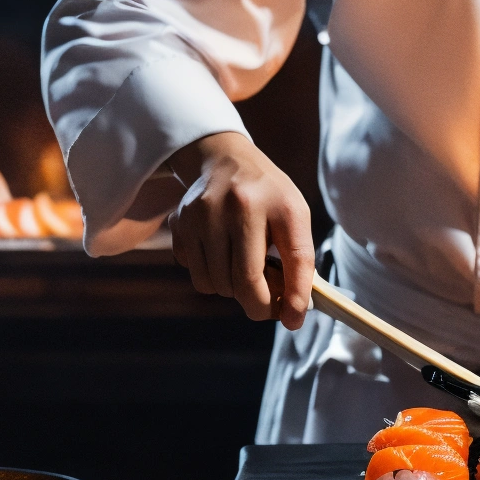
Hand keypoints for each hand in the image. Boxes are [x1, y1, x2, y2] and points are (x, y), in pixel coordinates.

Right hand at [156, 132, 313, 328]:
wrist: (225, 160)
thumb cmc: (267, 195)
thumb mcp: (294, 215)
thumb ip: (300, 260)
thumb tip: (294, 313)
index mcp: (275, 202)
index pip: (291, 262)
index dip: (294, 298)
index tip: (293, 319)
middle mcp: (235, 206)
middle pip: (244, 284)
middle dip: (259, 302)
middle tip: (268, 299)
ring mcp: (201, 215)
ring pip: (216, 286)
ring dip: (232, 289)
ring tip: (244, 267)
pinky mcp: (179, 224)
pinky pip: (196, 274)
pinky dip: (211, 276)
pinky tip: (221, 253)